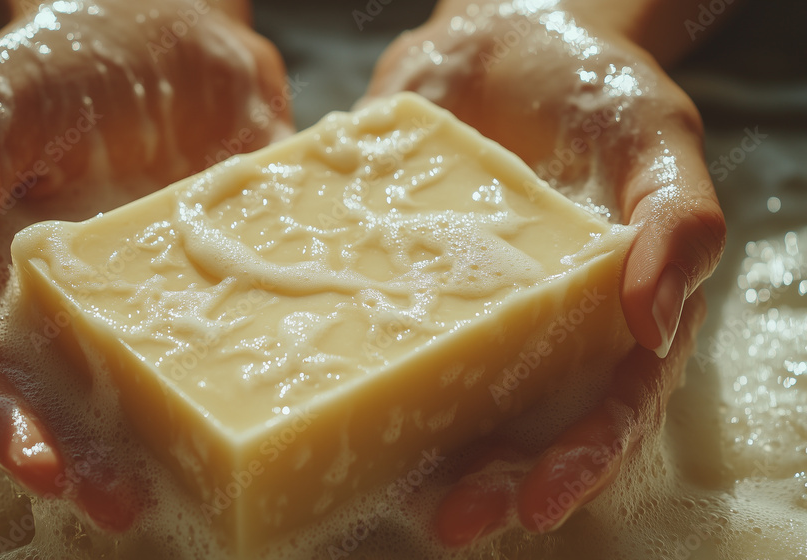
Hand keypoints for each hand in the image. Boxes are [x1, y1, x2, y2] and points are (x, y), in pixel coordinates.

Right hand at [0, 0, 292, 529]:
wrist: (169, 18)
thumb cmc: (63, 58)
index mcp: (16, 281)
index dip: (12, 430)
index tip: (47, 467)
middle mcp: (91, 304)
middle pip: (78, 405)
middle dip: (92, 462)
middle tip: (126, 503)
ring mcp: (167, 295)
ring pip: (165, 386)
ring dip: (177, 436)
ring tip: (207, 471)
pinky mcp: (237, 273)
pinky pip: (249, 328)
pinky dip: (265, 364)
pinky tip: (286, 394)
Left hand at [362, 0, 724, 544]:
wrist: (502, 29)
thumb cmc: (594, 84)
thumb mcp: (655, 138)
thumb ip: (678, 220)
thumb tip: (656, 321)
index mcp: (603, 315)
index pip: (604, 409)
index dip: (579, 463)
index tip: (539, 502)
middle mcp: (528, 328)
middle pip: (520, 429)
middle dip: (492, 482)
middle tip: (452, 518)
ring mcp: (454, 307)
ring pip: (440, 397)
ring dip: (415, 449)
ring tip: (378, 481)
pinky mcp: (392, 275)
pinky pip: (367, 325)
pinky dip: (341, 360)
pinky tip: (309, 388)